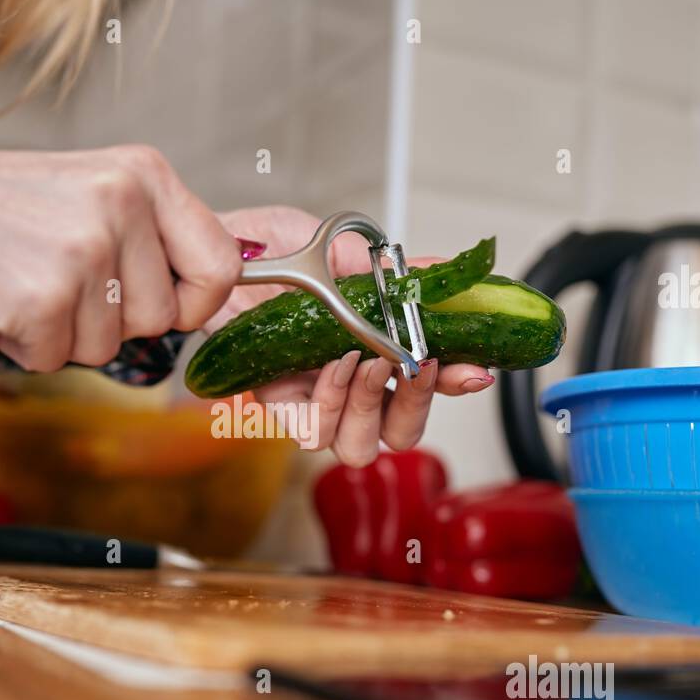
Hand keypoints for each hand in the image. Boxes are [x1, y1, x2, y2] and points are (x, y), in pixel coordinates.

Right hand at [0, 144, 241, 369]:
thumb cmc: (0, 207)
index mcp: (145, 174)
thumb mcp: (93, 191)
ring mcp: (83, 251)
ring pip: (107, 346)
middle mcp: (122, 204)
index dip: (198, 302)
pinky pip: (57, 359)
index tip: (163, 303)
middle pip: (160, 319)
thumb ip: (155, 237)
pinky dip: (24, 345)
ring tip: (22, 279)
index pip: (221, 264)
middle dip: (110, 320)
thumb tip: (215, 298)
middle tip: (57, 276)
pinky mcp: (42, 298)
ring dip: (63, 333)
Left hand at [212, 206, 493, 466]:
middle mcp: (353, 386)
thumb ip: (392, 275)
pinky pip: (312, 433)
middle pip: (402, 434)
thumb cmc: (280, 254)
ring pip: (359, 447)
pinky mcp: (278, 405)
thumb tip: (440, 277)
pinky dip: (328, 403)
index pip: (432, 385)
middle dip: (414, 403)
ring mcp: (317, 401)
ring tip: (361, 360)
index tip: (473, 371)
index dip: (457, 384)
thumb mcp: (344, 252)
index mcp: (380, 351)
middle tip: (409, 364)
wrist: (225, 252)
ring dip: (368, 405)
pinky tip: (330, 365)